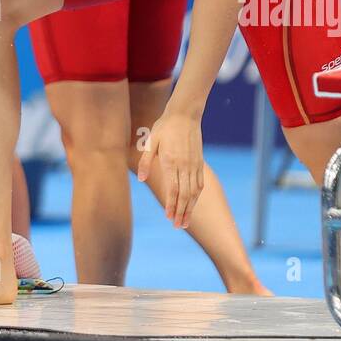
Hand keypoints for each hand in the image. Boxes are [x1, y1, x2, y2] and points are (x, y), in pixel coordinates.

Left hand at [136, 110, 203, 228]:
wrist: (185, 114)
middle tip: (177, 226)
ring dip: (190, 207)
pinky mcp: (199, 162)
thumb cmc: (164, 127)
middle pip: (185, 194)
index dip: (171, 205)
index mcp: (171, 162)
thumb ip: (146, 162)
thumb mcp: (151, 142)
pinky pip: (199, 183)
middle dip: (181, 212)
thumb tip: (141, 179)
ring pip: (194, 191)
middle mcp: (185, 166)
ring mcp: (194, 165)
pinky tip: (193, 204)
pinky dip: (196, 196)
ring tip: (185, 221)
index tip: (168, 218)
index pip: (173, 189)